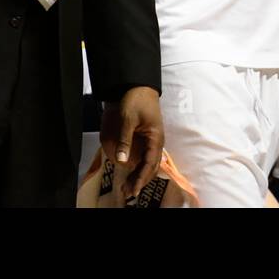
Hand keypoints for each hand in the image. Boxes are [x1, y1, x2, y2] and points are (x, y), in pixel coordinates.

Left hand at [100, 86, 163, 200]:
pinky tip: (131, 172)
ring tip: (128, 186)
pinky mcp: (147, 138)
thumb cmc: (136, 100)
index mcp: (155, 138)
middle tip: (128, 192)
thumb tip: (122, 161)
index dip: (142, 178)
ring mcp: (152, 140)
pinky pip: (145, 156)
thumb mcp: (128, 120)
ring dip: (140, 175)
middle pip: (151, 167)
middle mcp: (156, 141)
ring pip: (149, 163)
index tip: (134, 190)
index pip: (150, 164)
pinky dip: (139, 166)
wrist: (138, 85)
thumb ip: (125, 140)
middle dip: (141, 181)